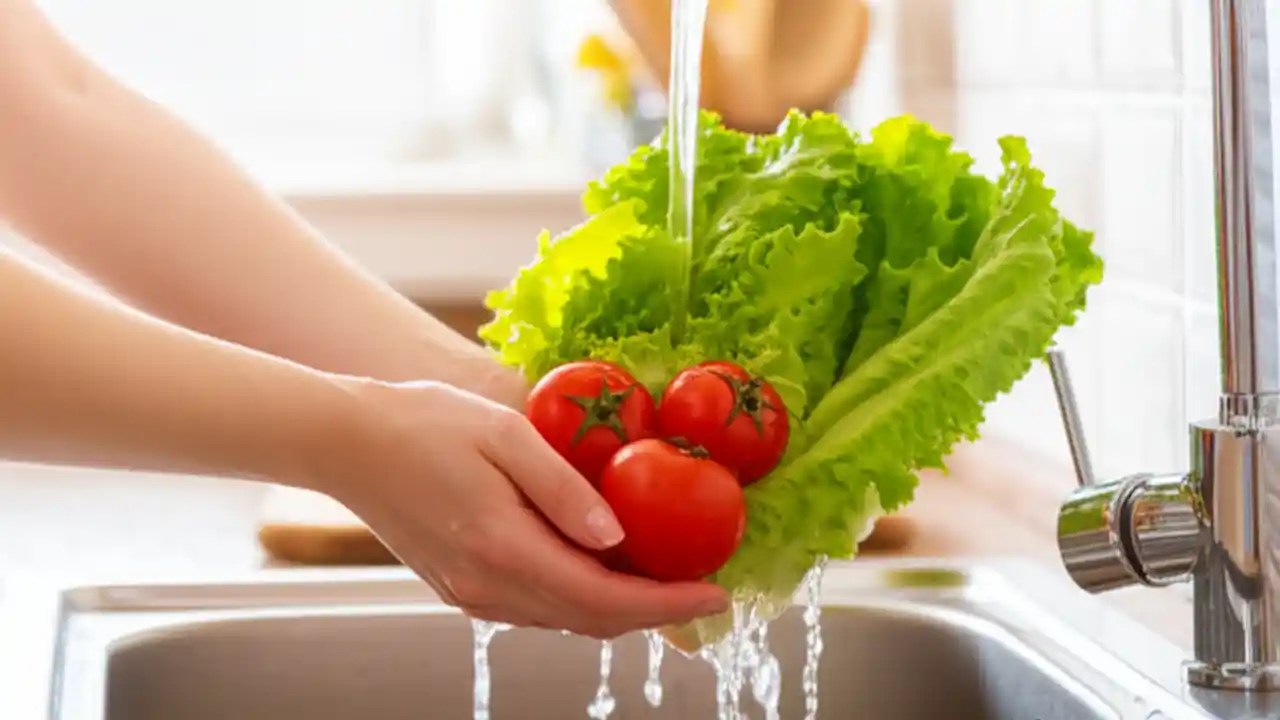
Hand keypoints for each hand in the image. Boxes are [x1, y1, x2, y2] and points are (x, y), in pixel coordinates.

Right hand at [319, 378, 729, 638]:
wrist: (346, 442)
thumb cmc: (425, 422)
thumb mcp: (505, 435)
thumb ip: (564, 489)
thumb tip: (620, 539)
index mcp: (503, 551)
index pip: (605, 600)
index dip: (668, 604)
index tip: (718, 595)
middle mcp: (487, 588)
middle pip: (590, 622)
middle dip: (655, 612)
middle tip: (705, 589)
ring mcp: (471, 595)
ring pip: (564, 620)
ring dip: (619, 608)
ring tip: (667, 579)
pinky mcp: (461, 588)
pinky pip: (537, 608)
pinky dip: (581, 598)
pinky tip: (605, 569)